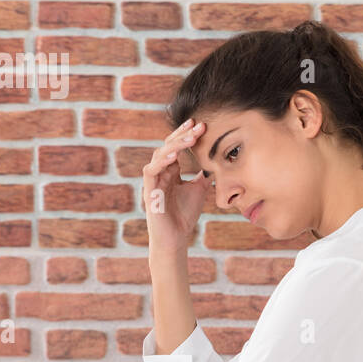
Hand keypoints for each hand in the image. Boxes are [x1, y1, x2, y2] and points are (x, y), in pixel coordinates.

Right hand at [141, 118, 210, 254]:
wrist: (176, 237)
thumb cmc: (185, 215)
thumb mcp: (198, 190)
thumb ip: (202, 175)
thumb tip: (214, 163)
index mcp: (171, 170)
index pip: (176, 147)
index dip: (186, 135)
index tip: (200, 124)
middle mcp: (160, 171)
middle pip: (168, 146)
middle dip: (183, 135)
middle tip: (198, 125)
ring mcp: (153, 180)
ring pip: (160, 154)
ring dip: (175, 145)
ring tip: (190, 138)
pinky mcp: (149, 190)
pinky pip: (151, 170)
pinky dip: (161, 161)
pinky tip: (173, 155)